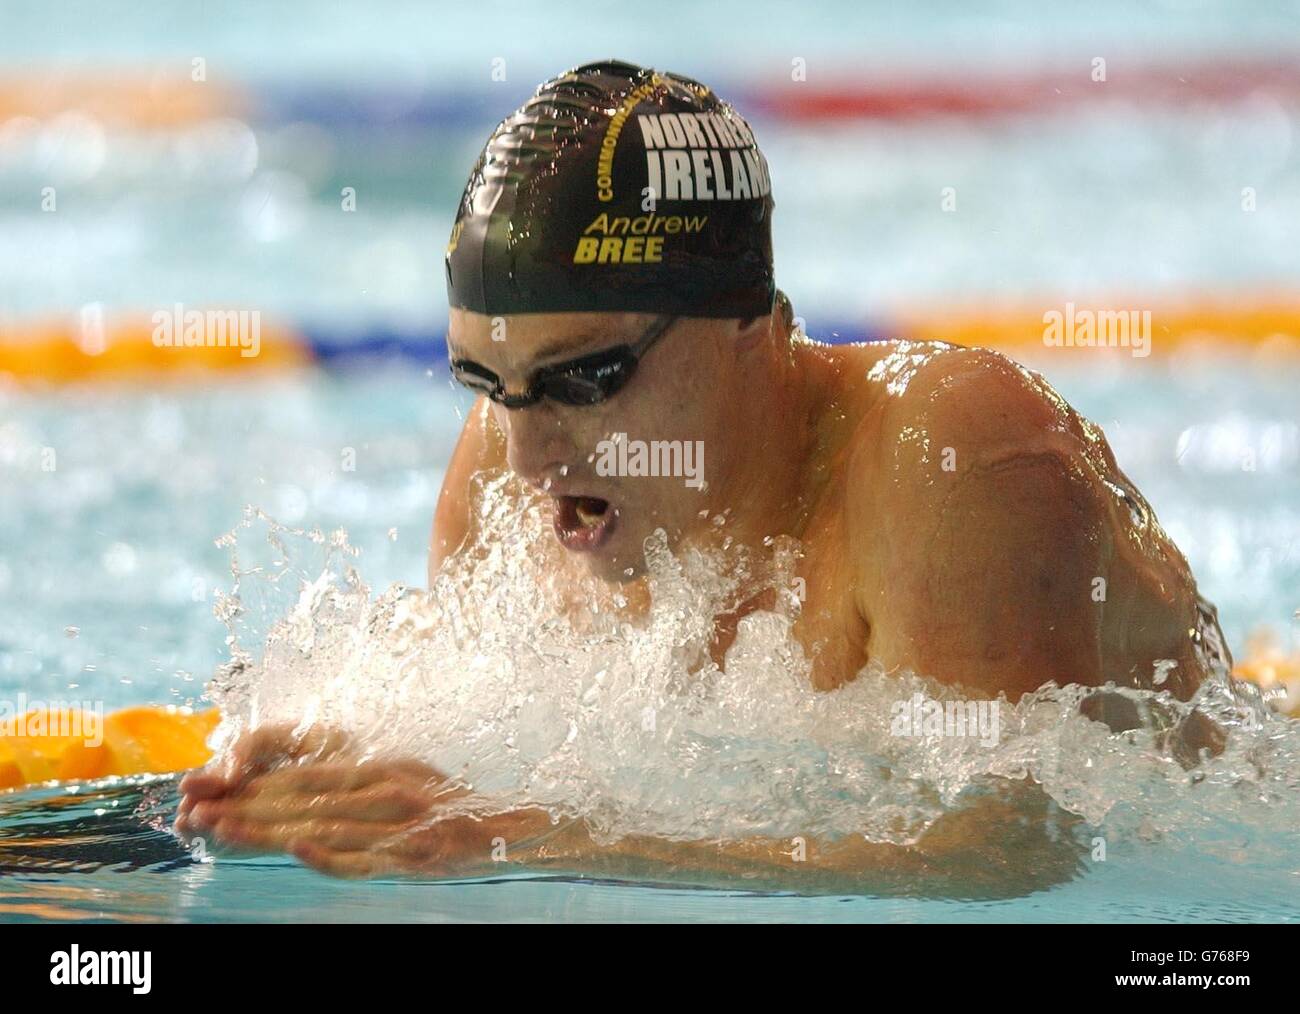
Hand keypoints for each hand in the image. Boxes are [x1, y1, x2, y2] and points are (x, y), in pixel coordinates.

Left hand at [175, 723, 547, 878]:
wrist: (516, 829)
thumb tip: (303, 780)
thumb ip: (360, 777)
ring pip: (325, 826)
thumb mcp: (407, 776)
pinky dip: (332, 854)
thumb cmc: (454, 806)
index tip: (211, 790)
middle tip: (197, 813)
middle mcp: (388, 790)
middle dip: (247, 805)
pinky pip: (367, 858)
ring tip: (222, 831)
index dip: (255, 782)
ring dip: (270, 829)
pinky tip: (299, 850)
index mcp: (381, 767)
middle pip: (305, 799)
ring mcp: (401, 826)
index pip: (305, 775)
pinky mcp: (415, 859)